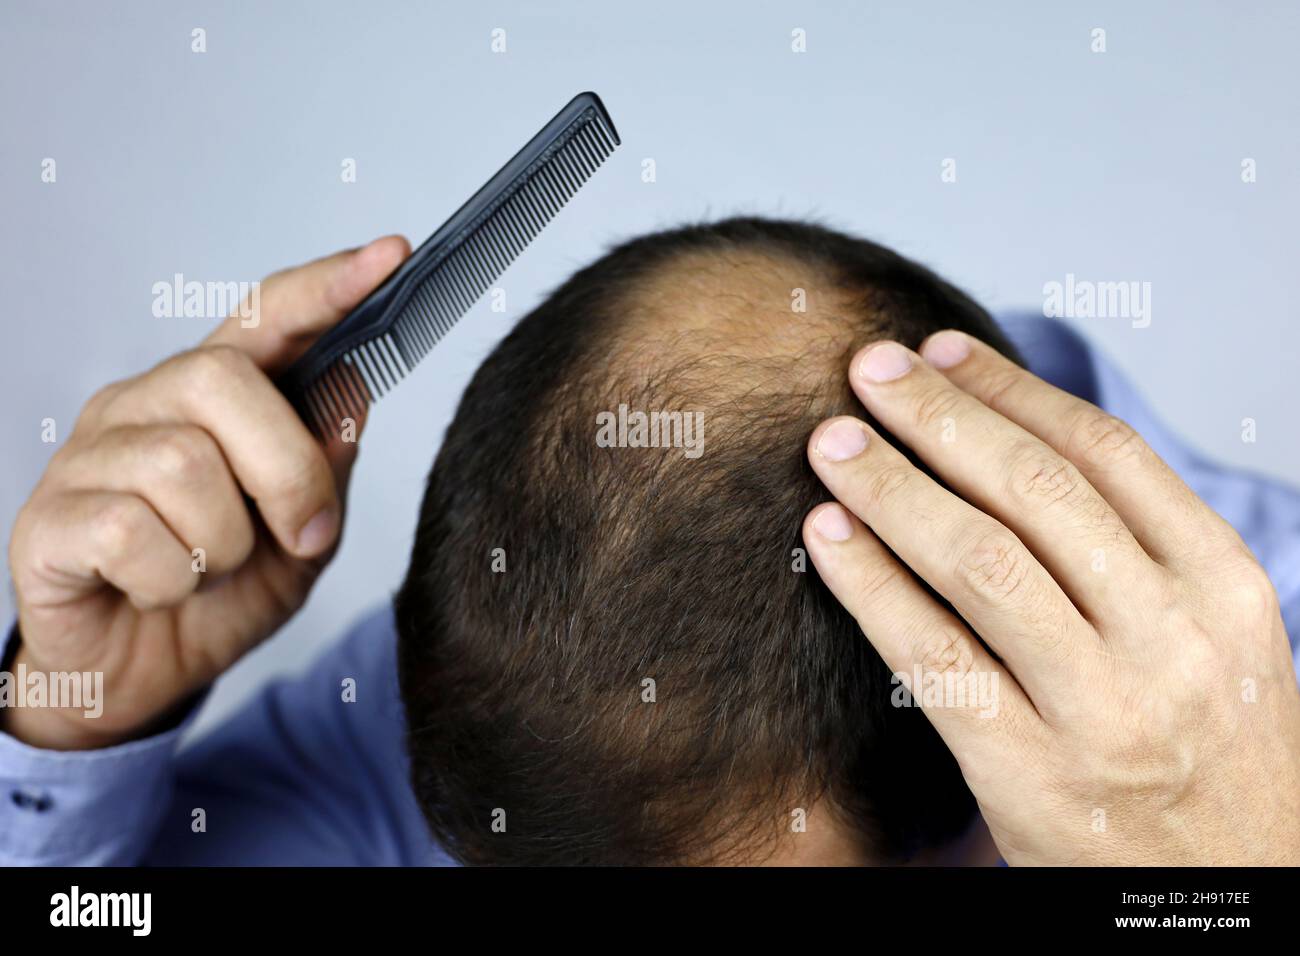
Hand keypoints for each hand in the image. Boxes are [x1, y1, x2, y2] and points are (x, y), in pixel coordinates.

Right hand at [5, 236, 409, 749]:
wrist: (142, 675)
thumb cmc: (219, 593)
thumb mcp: (303, 536)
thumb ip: (326, 467)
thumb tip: (350, 393)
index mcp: (213, 397)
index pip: (267, 315)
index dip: (326, 286)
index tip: (391, 257)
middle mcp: (146, 404)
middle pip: (222, 380)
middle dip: (286, 469)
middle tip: (301, 533)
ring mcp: (90, 456)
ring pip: (183, 464)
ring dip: (225, 541)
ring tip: (211, 568)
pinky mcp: (48, 519)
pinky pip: (132, 532)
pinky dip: (173, 579)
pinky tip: (159, 587)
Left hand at [801, 330, 1299, 864]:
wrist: (1231, 900)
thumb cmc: (1207, 755)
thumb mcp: (1215, 642)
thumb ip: (1137, 552)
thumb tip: (1009, 444)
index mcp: (1226, 588)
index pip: (1105, 452)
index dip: (1011, 389)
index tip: (942, 351)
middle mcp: (1174, 640)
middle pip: (1034, 489)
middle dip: (939, 416)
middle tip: (868, 369)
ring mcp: (1103, 710)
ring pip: (978, 558)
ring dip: (891, 486)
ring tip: (831, 441)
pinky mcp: (1030, 772)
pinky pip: (930, 654)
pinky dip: (869, 583)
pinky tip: (827, 536)